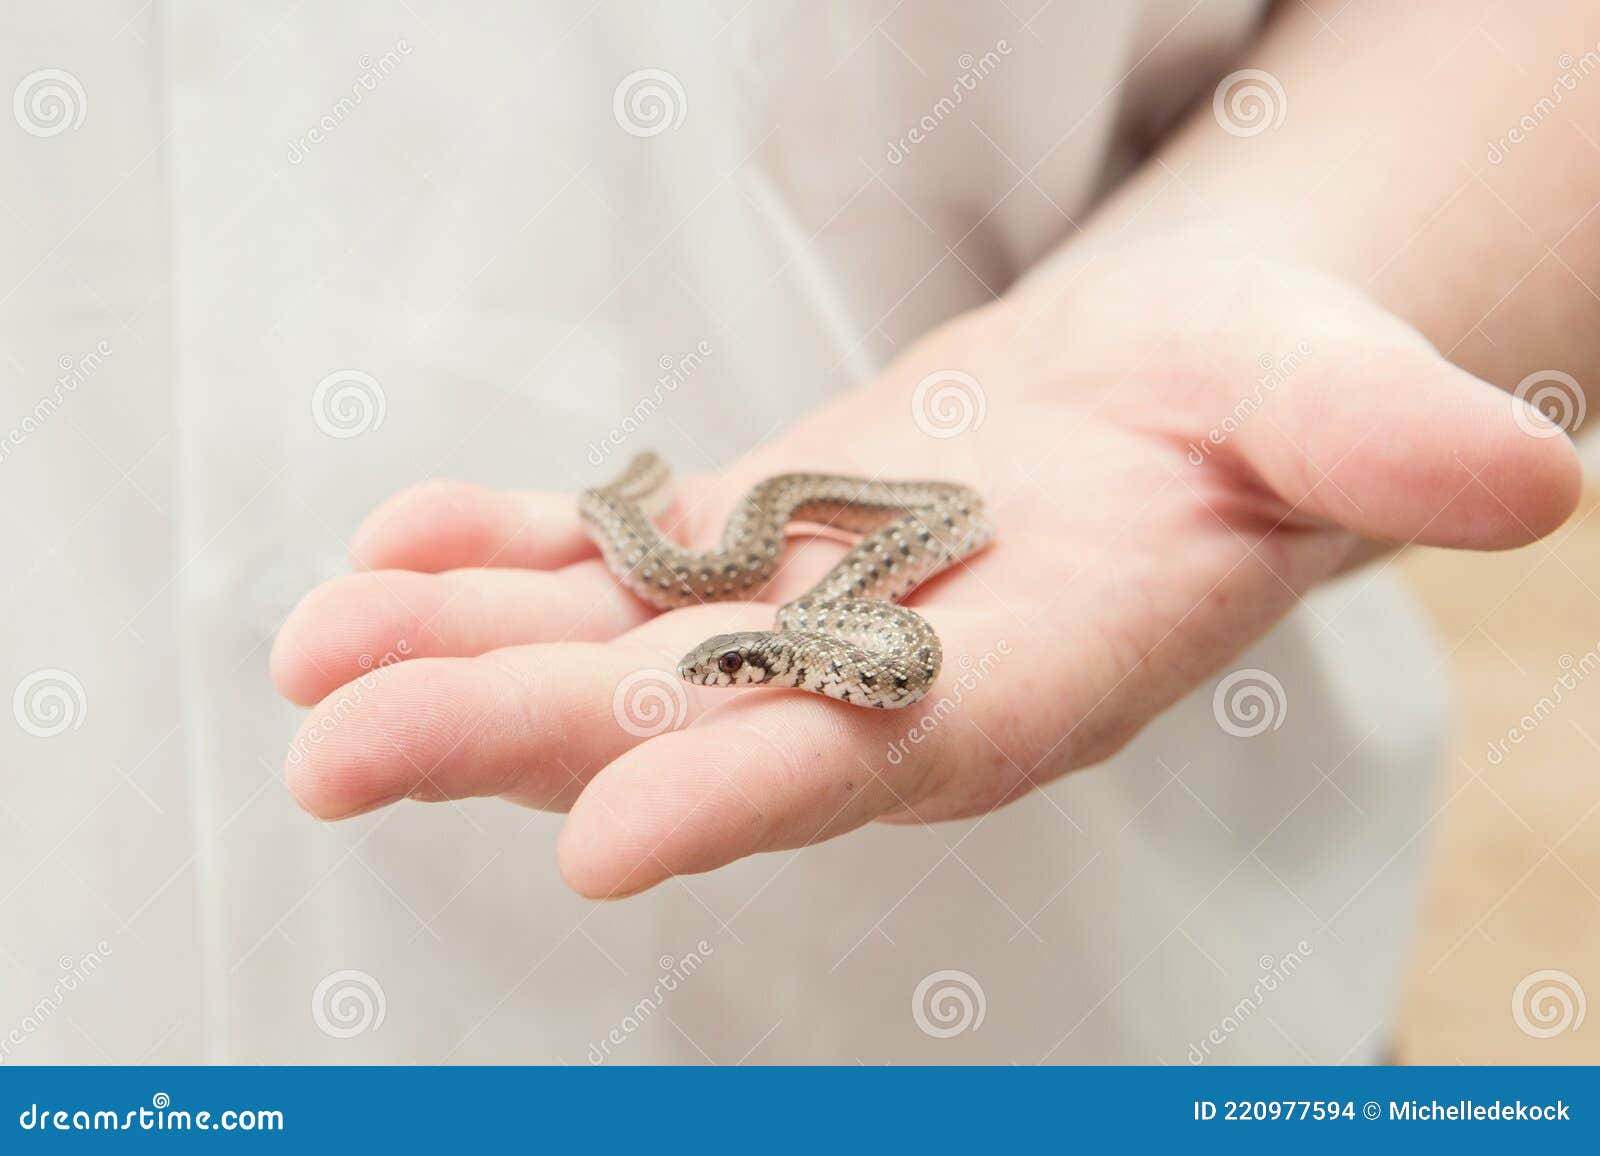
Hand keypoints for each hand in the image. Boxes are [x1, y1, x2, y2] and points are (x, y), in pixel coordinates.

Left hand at [271, 233, 1579, 897]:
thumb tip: (1522, 473)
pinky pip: (604, 561)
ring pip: (615, 653)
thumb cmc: (1259, 407)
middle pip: (693, 722)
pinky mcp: (751, 545)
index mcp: (1036, 668)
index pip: (892, 753)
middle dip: (519, 740)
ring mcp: (800, 613)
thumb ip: (1387, 446)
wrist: (1165, 402)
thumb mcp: (1335, 402)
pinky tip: (380, 555)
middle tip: (340, 752)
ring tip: (310, 663)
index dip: (758, 795)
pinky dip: (492, 554)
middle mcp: (893, 672)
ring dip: (459, 657)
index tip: (608, 842)